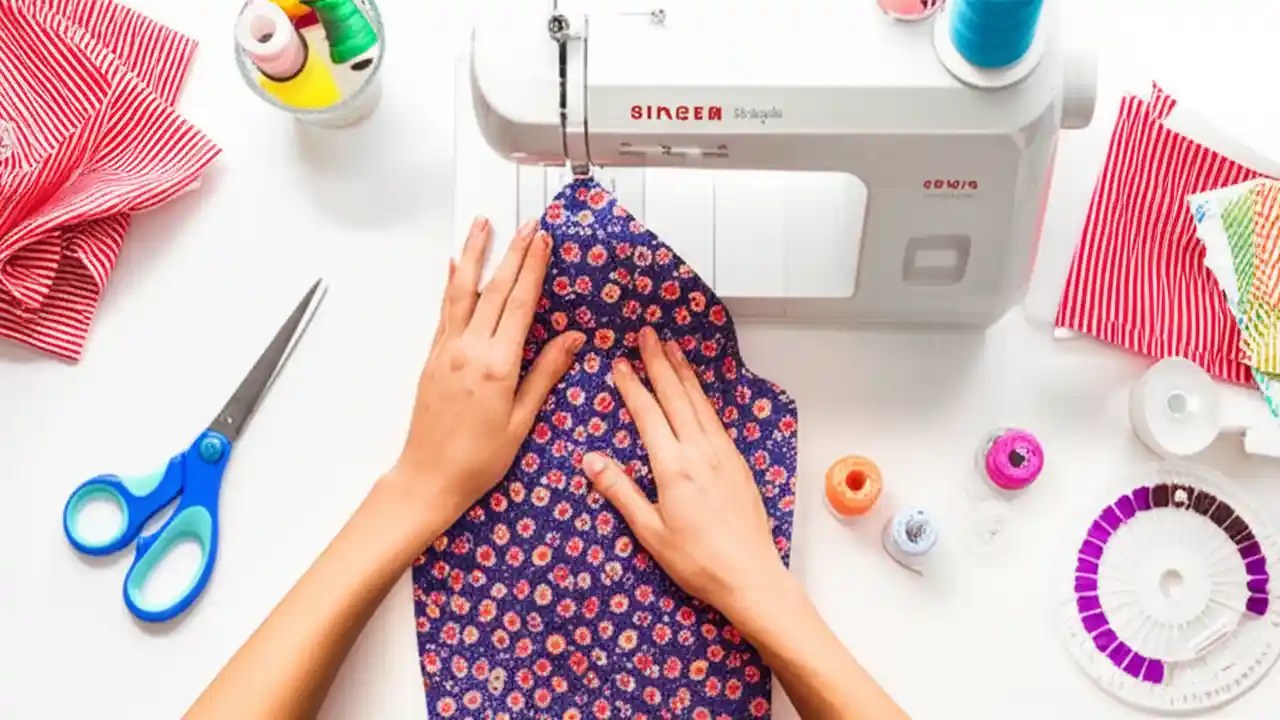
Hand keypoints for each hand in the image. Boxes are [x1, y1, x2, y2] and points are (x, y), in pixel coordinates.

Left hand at [388, 217, 584, 526]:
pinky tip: (453, 266)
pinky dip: (452, 284)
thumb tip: (572, 339)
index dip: (533, 269)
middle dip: (512, 253)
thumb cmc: (477, 460)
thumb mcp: (522, 420)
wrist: (428, 478)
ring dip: (473, 254)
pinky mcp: (433, 358)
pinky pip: (445, 310)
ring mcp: (446, 351)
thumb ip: (546, 373)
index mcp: (496, 367)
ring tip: (482, 226)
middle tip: (526, 225)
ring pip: (461, 291)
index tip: (543, 241)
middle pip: (494, 290)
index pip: (519, 305)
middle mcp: (468, 352)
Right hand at [583, 326, 786, 620]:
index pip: (649, 414)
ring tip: (672, 348)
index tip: (619, 363)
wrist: (750, 575)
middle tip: (647, 335)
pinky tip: (698, 391)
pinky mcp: (738, 463)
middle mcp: (701, 452)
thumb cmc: (697, 561)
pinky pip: (716, 418)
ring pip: (700, 403)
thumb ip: (621, 492)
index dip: (632, 386)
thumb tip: (590, 460)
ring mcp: (723, 454)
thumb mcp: (650, 532)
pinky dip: (703, 396)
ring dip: (684, 372)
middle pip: (676, 397)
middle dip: (659, 363)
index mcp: (674, 467)